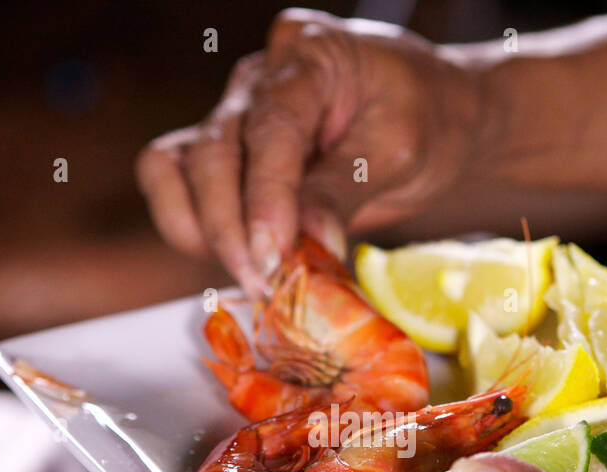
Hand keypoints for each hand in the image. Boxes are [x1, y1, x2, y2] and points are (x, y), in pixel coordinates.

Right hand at [135, 9, 482, 294]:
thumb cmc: (427, 119)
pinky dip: (188, 225)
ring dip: (206, 232)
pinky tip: (233, 257)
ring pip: (180, 169)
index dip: (266, 197)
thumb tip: (307, 242)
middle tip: (264, 282)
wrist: (433, 118)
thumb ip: (346, 190)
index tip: (272, 254)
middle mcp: (259, 78)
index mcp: (311, 55)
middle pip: (213, 152)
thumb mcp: (402, 151)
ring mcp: (233, 112)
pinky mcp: (223, 152)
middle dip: (231, 227)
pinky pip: (172, 182)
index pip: (271, 128)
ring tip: (254, 275)